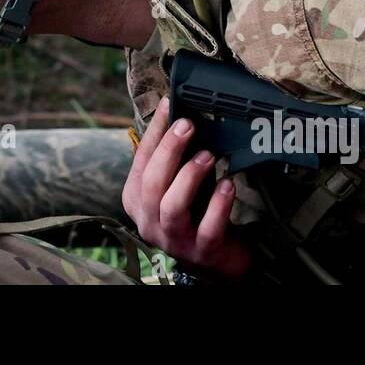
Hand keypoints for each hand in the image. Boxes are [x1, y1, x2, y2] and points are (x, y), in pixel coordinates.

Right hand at [122, 96, 250, 280]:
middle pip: (151, 184)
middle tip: (188, 125)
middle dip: (169, 151)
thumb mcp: (176, 183)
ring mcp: (173, 240)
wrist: (216, 259)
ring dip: (189, 176)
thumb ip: (173, 158)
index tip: (171, 105)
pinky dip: (218, 205)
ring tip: (208, 156)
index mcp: (136, 200)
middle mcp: (148, 221)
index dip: (155, 132)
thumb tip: (180, 113)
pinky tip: (228, 185)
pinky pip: (207, 228)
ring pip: (172, 206)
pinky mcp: (201, 251)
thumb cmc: (194, 212)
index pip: (141, 161)